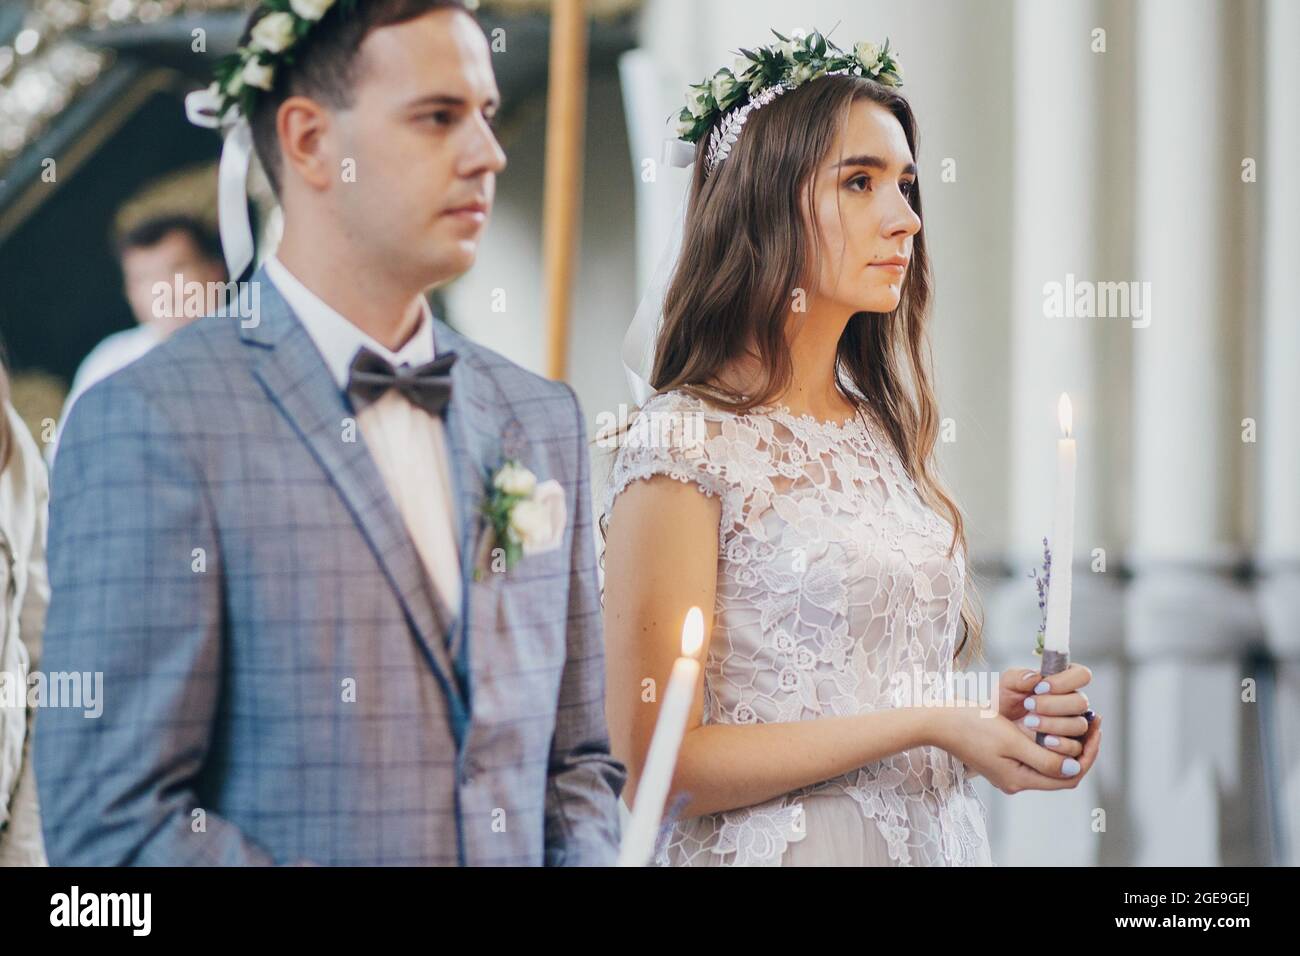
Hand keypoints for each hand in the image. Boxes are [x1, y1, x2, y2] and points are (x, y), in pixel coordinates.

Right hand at [932, 701, 1102, 794]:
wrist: (940, 722)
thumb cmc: (971, 726)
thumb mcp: (1010, 741)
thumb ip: (1043, 758)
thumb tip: (1074, 767)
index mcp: (1019, 779)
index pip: (1068, 777)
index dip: (1087, 755)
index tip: (1097, 729)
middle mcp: (1017, 780)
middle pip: (1062, 772)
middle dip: (1081, 747)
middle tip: (1092, 720)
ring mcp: (1010, 771)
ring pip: (1051, 762)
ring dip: (1067, 742)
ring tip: (1077, 718)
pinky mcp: (1004, 759)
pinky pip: (1037, 755)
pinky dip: (1050, 740)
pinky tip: (1054, 723)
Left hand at [998, 662, 1093, 758]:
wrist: (996, 728)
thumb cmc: (1005, 702)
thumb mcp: (1006, 686)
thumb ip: (1018, 677)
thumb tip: (1035, 676)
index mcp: (1064, 681)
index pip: (1082, 675)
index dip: (1064, 681)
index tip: (1039, 688)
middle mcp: (1073, 703)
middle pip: (1081, 702)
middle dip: (1053, 705)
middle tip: (1029, 706)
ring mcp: (1074, 725)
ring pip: (1079, 725)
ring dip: (1054, 724)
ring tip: (1030, 723)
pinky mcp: (1070, 745)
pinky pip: (1078, 747)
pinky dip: (1063, 745)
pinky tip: (1046, 741)